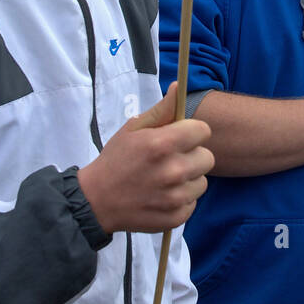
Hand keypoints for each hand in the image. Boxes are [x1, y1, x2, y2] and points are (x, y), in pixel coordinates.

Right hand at [77, 82, 213, 232]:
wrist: (96, 200)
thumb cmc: (116, 160)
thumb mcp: (133, 129)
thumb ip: (161, 110)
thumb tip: (178, 87)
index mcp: (162, 144)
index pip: (203, 131)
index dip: (192, 132)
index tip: (180, 138)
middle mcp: (173, 170)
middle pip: (208, 157)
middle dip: (192, 156)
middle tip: (171, 160)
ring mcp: (175, 196)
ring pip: (202, 181)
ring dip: (188, 179)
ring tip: (165, 180)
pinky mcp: (176, 217)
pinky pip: (193, 202)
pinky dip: (181, 200)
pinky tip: (162, 196)